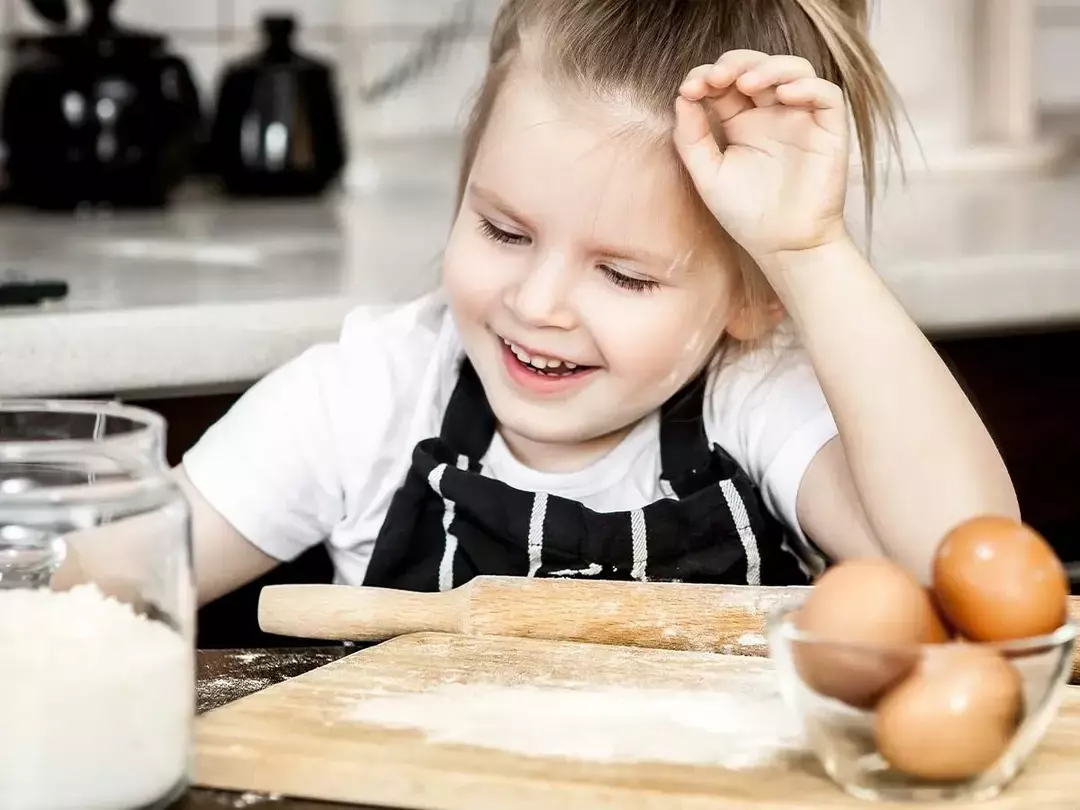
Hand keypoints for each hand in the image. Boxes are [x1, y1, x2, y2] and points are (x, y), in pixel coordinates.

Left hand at [674, 50, 850, 268]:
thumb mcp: (708, 175)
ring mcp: (801, 117)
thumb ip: (692, 138)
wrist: (783, 245)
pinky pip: (826, 94)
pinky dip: (807, 87)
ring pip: (794, 70)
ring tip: (746, 83)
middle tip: (716, 77)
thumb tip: (682, 97)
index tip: (691, 89)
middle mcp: (771, 113)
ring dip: (769, 67)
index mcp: (741, 121)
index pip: (725, 82)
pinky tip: (784, 96)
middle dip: (735, 63)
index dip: (707, 76)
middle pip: (757, 66)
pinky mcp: (829, 128)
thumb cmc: (746, 213)